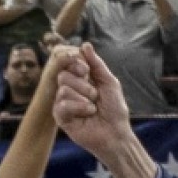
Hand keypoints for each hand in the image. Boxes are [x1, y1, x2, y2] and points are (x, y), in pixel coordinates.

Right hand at [49, 43, 134, 165]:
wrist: (115, 132)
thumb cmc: (114, 109)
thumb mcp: (109, 82)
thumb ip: (96, 64)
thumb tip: (85, 45)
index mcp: (80, 79)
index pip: (67, 63)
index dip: (75, 64)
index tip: (87, 71)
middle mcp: (70, 89)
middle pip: (63, 74)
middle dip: (82, 83)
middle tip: (94, 94)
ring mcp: (64, 103)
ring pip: (63, 89)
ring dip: (83, 97)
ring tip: (93, 107)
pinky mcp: (61, 117)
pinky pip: (62, 104)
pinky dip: (78, 107)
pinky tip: (87, 113)